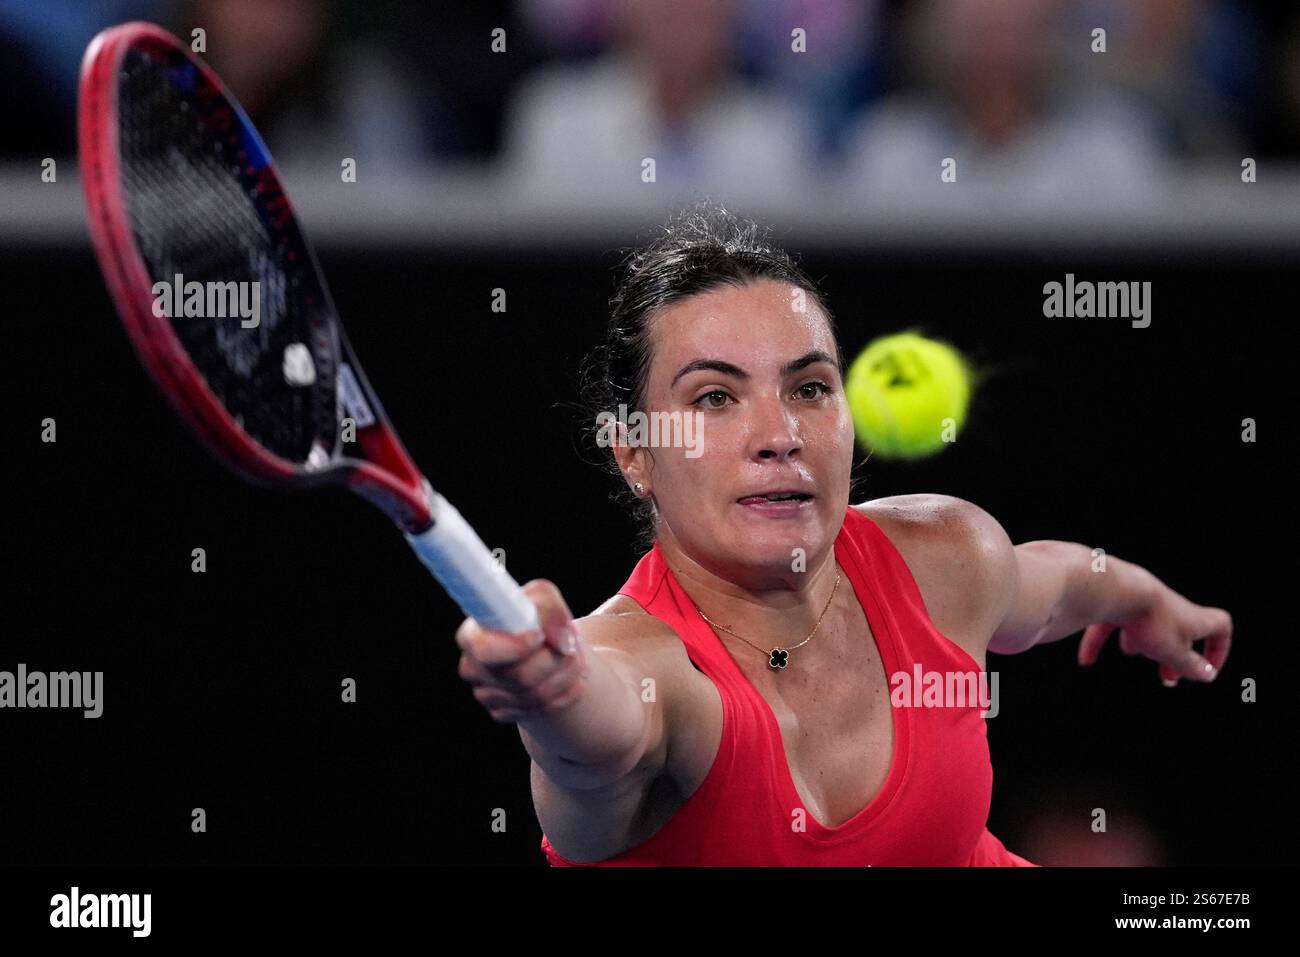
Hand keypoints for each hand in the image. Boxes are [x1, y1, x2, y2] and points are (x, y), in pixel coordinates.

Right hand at [455, 579, 589, 722]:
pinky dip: (566, 693)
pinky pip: (543, 710)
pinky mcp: (503, 713)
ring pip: (536, 696)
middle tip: (574, 644)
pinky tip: (570, 676)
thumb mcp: (543, 597)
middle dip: (556, 660)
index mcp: (472, 636)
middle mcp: (472, 668)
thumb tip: (561, 642)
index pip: (484, 650)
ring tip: (575, 656)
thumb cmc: (534, 615)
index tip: (539, 637)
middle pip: (520, 677)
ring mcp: (486, 695)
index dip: (516, 647)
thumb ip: (551, 610)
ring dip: (567, 675)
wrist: (540, 644)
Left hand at [1077, 583, 1231, 686]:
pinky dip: (1098, 640)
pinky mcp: (1115, 600)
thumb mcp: (1174, 652)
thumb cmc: (1150, 621)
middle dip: (1174, 654)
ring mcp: (1142, 602)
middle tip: (1168, 676)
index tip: (1206, 667)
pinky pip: (1109, 621)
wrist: (1115, 590)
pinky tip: (1085, 660)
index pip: (1220, 625)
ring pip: (1144, 621)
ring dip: (1140, 637)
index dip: (1219, 648)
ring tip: (1130, 653)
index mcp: (1192, 618)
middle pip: (1178, 630)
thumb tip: (1207, 675)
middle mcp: (1170, 607)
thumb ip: (1190, 665)